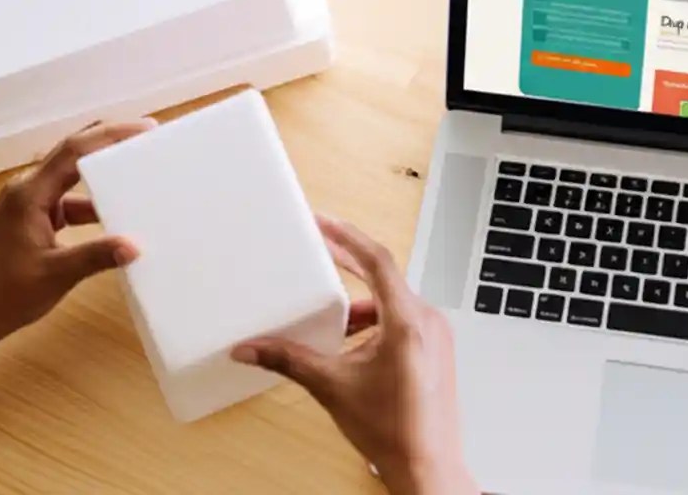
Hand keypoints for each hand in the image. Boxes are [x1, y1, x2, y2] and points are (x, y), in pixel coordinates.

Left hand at [0, 120, 155, 350]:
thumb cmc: (3, 294)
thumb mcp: (55, 275)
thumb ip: (96, 257)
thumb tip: (135, 246)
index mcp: (29, 194)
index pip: (74, 151)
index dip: (110, 135)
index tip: (146, 128)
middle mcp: (27, 190)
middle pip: (72, 154)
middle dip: (109, 143)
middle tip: (148, 138)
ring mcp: (29, 205)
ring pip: (72, 179)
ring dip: (104, 178)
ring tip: (140, 177)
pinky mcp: (32, 220)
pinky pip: (68, 202)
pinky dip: (93, 205)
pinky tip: (117, 216)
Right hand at [232, 218, 476, 494]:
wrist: (428, 466)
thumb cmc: (395, 431)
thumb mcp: (332, 387)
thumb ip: (289, 360)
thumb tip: (251, 348)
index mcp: (408, 322)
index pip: (377, 261)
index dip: (347, 236)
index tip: (325, 222)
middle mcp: (428, 321)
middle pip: (384, 278)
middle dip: (348, 266)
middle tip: (321, 247)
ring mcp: (436, 336)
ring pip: (392, 303)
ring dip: (359, 306)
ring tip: (328, 319)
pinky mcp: (435, 350)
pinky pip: (402, 322)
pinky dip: (374, 325)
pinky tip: (350, 345)